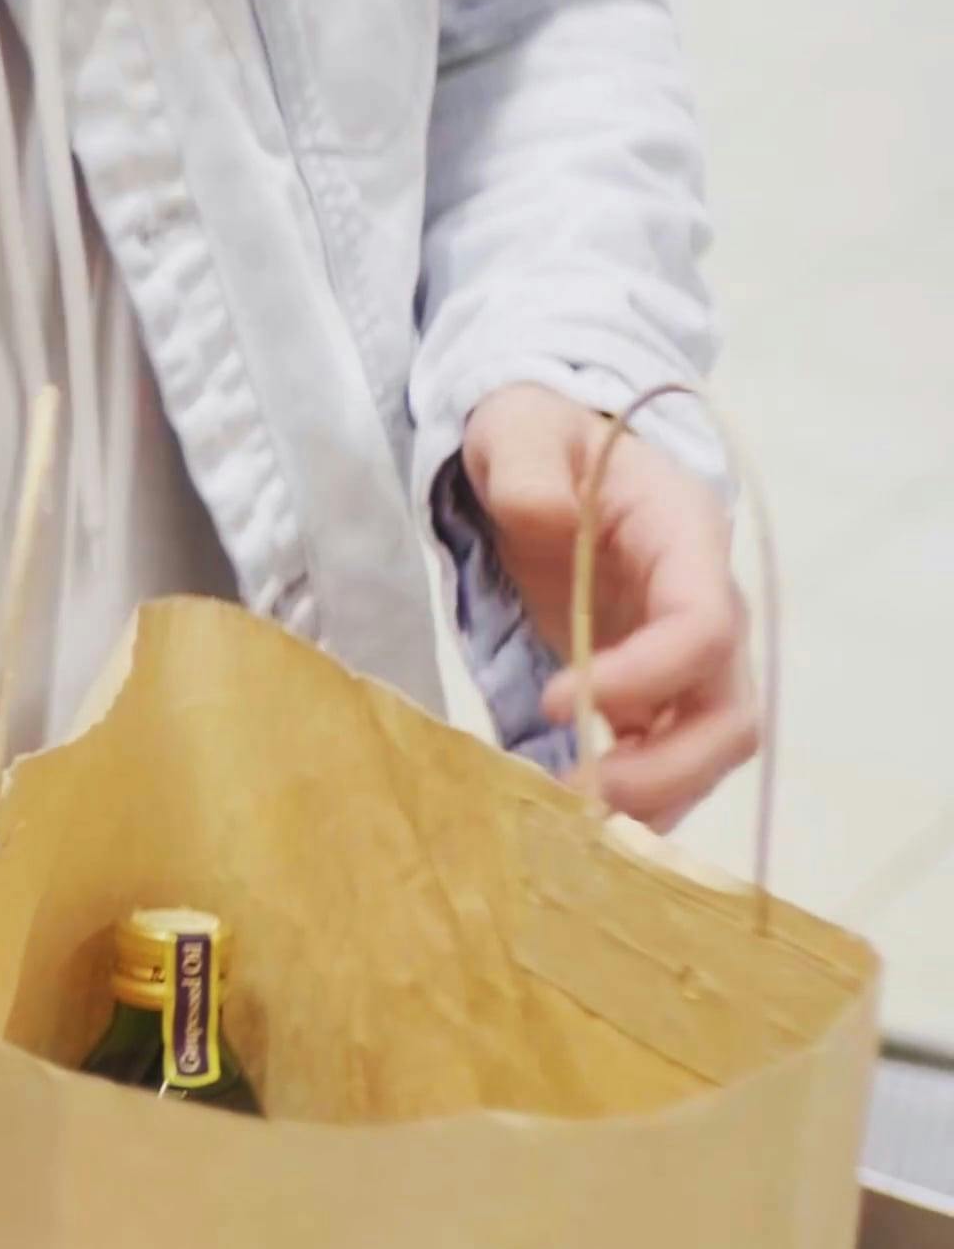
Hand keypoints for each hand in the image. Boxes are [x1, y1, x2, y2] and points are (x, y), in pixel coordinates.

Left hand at [460, 384, 757, 827]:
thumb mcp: (520, 428)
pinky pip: (666, 753)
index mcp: (684, 538)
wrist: (543, 453)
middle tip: (580, 795)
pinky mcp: (650, 683)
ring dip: (652, 796)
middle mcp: (702, 603)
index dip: (645, 677)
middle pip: (728, 712)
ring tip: (567, 819)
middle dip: (667, 768)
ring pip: (707, 747)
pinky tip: (568, 812)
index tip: (558, 699)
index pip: (703, 627)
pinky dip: (632, 793)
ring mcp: (683, 651)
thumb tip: (544, 516)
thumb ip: (526, 465)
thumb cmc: (538, 436)